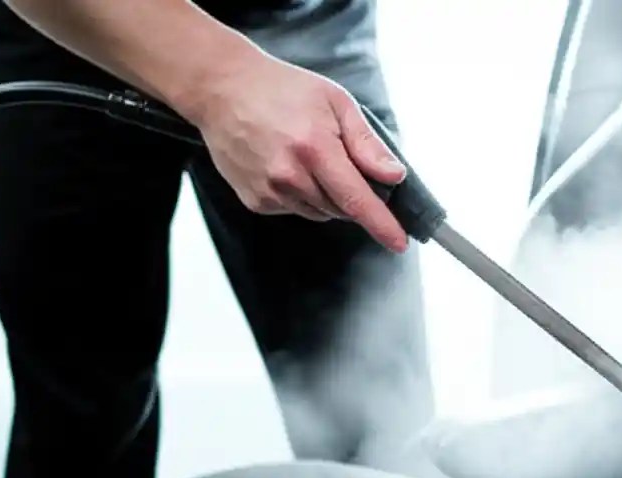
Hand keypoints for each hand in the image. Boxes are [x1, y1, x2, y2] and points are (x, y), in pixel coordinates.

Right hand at [184, 52, 409, 251]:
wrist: (222, 90)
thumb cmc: (283, 90)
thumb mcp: (335, 102)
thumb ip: (366, 144)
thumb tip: (395, 176)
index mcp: (314, 148)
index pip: (356, 199)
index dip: (381, 224)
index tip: (399, 243)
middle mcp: (289, 175)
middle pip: (342, 209)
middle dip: (352, 193)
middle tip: (339, 158)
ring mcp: (269, 191)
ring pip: (320, 213)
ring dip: (327, 195)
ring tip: (307, 156)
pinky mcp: (255, 201)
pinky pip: (296, 210)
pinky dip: (302, 195)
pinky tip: (288, 165)